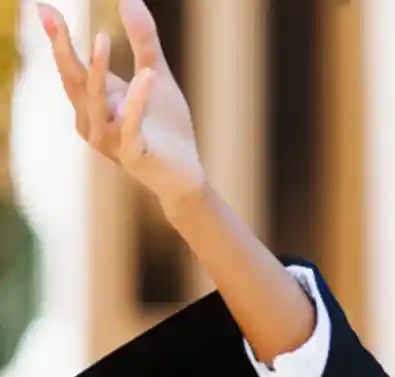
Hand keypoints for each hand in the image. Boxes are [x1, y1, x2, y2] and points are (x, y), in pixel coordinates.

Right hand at [36, 0, 205, 213]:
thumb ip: (143, 43)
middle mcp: (93, 120)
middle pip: (74, 80)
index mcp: (93, 102)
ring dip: (98, 70)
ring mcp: (110, 139)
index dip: (57, 38)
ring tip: (103, 37)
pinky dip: (136, 101)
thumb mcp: (156, 76)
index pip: (70, 67)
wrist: (184, 175)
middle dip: (62, 48)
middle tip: (51, 15)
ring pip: (97, 101)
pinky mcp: (133, 153)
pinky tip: (148, 76)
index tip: (43, 7)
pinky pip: (130, 125)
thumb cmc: (165, 127)